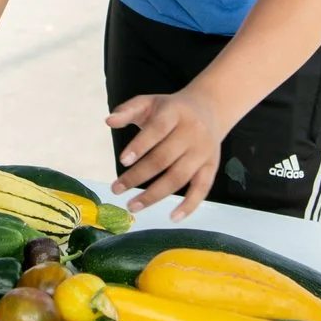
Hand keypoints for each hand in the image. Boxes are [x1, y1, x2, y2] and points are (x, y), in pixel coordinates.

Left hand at [107, 90, 225, 219]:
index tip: (122, 161)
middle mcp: (192, 132)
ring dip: (155, 195)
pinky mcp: (211, 166)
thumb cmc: (172, 109)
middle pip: (164, 158)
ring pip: (179, 177)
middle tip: (116, 189)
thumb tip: (108, 121)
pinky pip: (202, 188)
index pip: (157, 130)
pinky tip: (173, 217)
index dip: (140, 146)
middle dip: (138, 176)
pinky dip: (189, 205)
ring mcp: (203, 151)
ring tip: (132, 205)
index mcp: (175, 112)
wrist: (209, 108)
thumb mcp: (149, 102)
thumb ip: (128, 111)